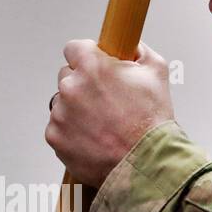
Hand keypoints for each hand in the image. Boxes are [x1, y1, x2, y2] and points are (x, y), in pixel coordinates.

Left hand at [46, 39, 174, 187]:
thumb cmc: (152, 122)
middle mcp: (71, 87)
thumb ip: (139, 51)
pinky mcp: (55, 137)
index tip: (93, 66)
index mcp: (92, 66)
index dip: (86, 56)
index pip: (74, 48)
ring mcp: (60, 114)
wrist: (145, 164)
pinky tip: (93, 138)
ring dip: (76, 110)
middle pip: (67, 76)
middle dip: (83, 85)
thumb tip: (131, 46)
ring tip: (101, 124)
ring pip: (62, 104)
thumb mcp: (156, 73)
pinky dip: (71, 132)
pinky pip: (58, 128)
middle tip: (104, 101)